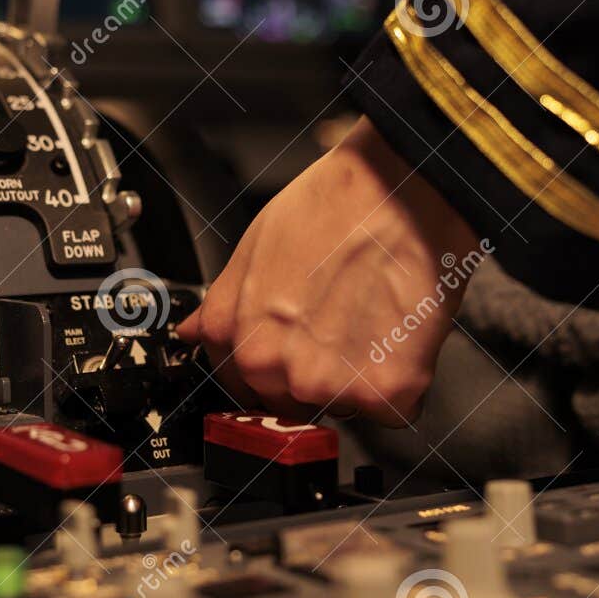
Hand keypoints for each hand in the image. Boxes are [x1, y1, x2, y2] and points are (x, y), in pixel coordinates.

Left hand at [176, 117, 482, 426]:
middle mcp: (273, 366)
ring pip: (347, 406)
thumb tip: (192, 335)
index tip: (300, 349)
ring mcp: (327, 384)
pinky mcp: (383, 391)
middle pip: (297, 403)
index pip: (245, 387)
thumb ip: (223, 305)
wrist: (401, 188)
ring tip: (375, 316)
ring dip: (364, 377)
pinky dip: (405, 382)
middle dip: (322, 373)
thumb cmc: (335, 205)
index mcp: (236, 335)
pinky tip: (401, 332)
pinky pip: (395, 409)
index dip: (278, 367)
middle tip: (347, 320)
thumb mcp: (252, 246)